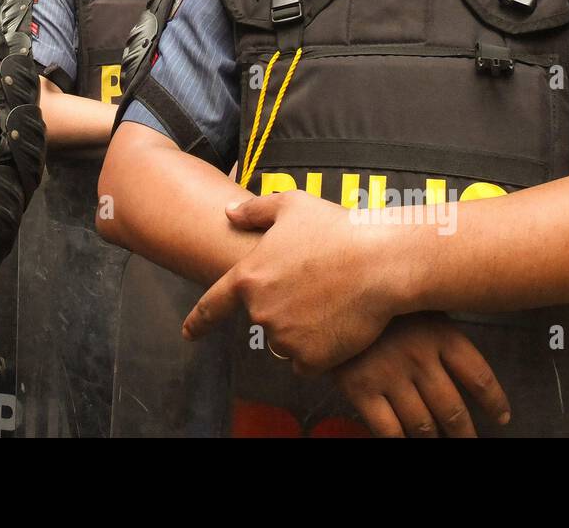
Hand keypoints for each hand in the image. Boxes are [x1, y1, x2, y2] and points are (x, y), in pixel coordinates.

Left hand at [184, 191, 406, 372]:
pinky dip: (321, 351)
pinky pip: (309, 362)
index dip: (198, 321)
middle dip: (283, 307)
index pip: (212, 305)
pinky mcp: (311, 359)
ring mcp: (284, 337)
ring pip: (287, 341)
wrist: (380, 262)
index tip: (188, 334)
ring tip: (331, 302)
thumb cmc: (337, 228)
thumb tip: (229, 213)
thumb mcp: (293, 205)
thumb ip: (255, 211)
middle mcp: (259, 311)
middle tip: (315, 286)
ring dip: (302, 330)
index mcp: (248, 277)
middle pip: (264, 319)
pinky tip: (338, 325)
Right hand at [330, 313, 509, 436]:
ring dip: (433, 438)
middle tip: (468, 440)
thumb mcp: (417, 301)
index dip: (495, 403)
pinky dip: (400, 441)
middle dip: (464, 432)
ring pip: (423, 424)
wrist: (325, 293)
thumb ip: (442, 326)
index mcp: (440, 334)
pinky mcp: (361, 388)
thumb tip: (469, 347)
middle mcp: (420, 358)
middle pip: (453, 410)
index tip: (502, 417)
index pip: (480, 378)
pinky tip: (406, 441)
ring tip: (437, 440)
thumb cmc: (376, 298)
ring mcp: (390, 375)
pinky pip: (388, 430)